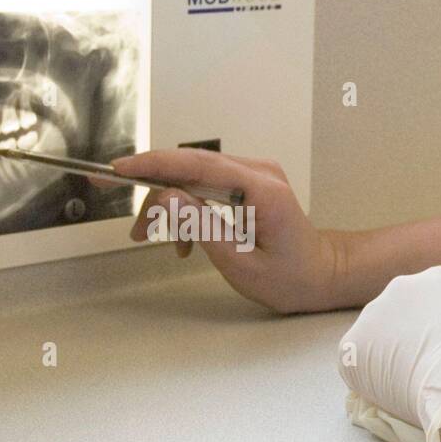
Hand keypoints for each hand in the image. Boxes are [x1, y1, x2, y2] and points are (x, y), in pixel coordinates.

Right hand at [94, 148, 343, 313]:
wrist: (321, 275)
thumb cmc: (290, 277)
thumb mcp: (240, 262)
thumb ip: (201, 226)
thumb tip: (166, 198)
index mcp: (260, 189)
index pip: (196, 164)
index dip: (152, 165)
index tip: (119, 170)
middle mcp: (258, 172)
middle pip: (190, 166)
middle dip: (150, 187)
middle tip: (120, 206)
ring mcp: (254, 174)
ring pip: (193, 176)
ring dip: (166, 203)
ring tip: (149, 237)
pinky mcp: (248, 183)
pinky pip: (206, 185)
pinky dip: (186, 208)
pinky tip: (182, 240)